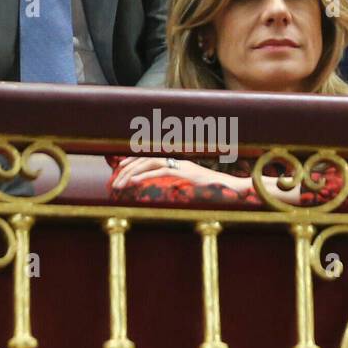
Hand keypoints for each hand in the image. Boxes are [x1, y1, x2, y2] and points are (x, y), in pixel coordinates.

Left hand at [110, 157, 250, 191]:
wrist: (232, 188)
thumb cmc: (213, 191)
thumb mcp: (191, 186)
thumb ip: (177, 184)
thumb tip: (166, 191)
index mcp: (177, 162)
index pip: (149, 156)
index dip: (132, 160)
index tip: (119, 168)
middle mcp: (177, 161)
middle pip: (145, 158)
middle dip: (127, 169)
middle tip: (115, 181)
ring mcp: (181, 166)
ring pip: (150, 163)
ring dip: (133, 173)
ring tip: (120, 184)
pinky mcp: (185, 174)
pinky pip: (161, 172)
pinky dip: (146, 176)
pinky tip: (135, 182)